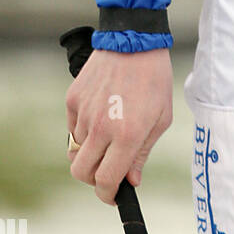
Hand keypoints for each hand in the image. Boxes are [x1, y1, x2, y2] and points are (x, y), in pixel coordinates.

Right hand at [66, 46, 172, 204]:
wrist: (134, 39)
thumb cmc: (154, 78)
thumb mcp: (161, 118)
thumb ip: (143, 153)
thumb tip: (130, 181)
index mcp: (127, 134)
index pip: (106, 180)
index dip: (108, 194)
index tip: (113, 194)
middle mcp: (101, 127)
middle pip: (81, 173)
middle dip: (93, 178)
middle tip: (107, 169)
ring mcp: (84, 112)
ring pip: (76, 150)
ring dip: (90, 150)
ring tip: (110, 130)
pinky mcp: (72, 98)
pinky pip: (72, 126)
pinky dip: (83, 128)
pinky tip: (101, 111)